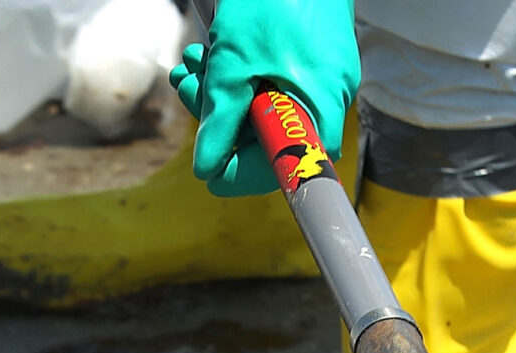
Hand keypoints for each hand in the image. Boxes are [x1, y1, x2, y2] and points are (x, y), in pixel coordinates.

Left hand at [167, 0, 357, 196]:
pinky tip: (213, 54)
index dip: (239, 172)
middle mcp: (329, 105)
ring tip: (193, 63)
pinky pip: (275, 85)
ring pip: (265, 109)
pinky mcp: (317, 65)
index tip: (206, 166)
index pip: (280, 171)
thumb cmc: (272, 2)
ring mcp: (325, 83)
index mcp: (317, 114)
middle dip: (219, 118)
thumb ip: (220, 121)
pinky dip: (241, 75)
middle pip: (268, 139)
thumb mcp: (233, 66)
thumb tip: (206, 169)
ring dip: (222, 92)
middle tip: (186, 86)